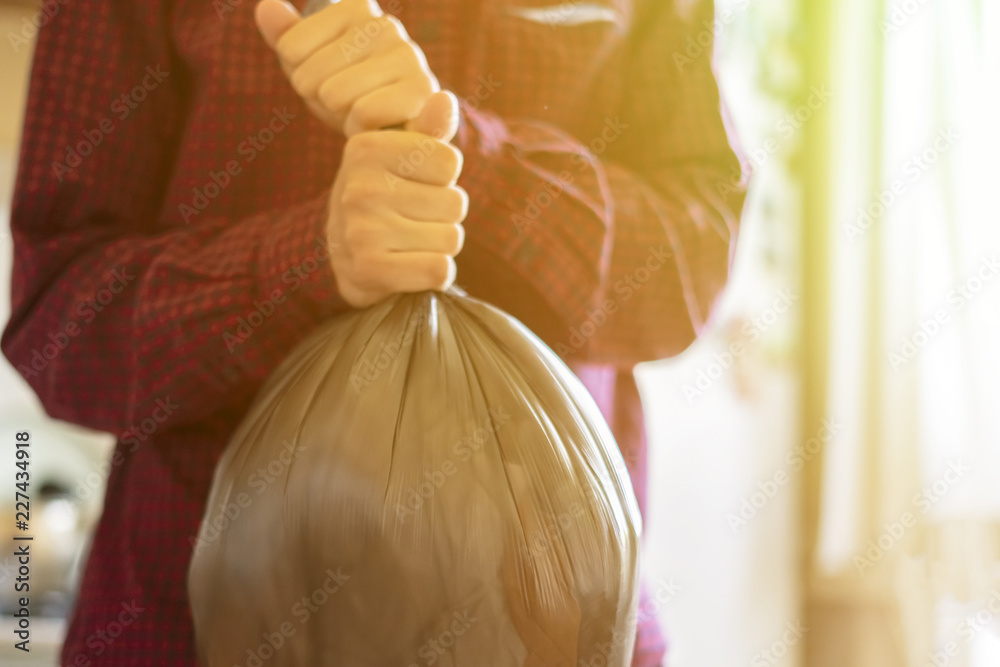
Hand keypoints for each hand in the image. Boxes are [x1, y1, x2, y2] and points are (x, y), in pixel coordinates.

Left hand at [255, 0, 442, 136]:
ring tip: (364, 114)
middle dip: (321, 98)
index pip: (291, 47)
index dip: (300, 73)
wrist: (396, 136)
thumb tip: (266, 8)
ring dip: (342, 115)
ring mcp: (408, 56)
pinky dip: (361, 128)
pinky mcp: (421, 92)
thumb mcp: (311, 66)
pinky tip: (379, 126)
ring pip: (335, 94)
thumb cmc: (350, 96)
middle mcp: (386, 24)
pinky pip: (364, 113)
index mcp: (356, 8)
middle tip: (348, 103)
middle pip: (311, 74)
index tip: (326, 78)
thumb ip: (286, 37)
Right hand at [324, 91, 467, 306]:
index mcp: (366, 148)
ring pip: (452, 238)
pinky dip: (436, 274)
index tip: (414, 184)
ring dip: (440, 245)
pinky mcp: (370, 269)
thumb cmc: (385, 195)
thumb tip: (444, 99)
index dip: (443, 179)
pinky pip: (440, 270)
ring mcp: (361, 230)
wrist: (344, 255)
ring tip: (410, 241)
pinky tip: (412, 267)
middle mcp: (359, 186)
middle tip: (411, 219)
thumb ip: (427, 129)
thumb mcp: (402, 156)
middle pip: (455, 203)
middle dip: (444, 216)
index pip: (450, 162)